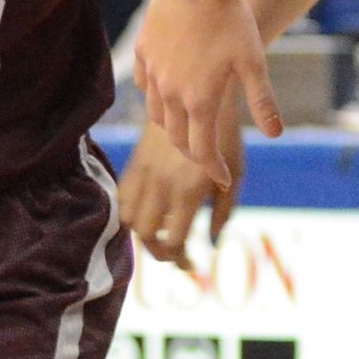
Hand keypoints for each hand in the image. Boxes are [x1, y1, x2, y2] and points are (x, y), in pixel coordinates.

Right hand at [119, 119, 241, 267]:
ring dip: (143, 235)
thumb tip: (214, 241)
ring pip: (130, 220)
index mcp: (189, 190)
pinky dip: (130, 213)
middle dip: (160, 253)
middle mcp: (163, 185)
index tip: (190, 265)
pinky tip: (148, 213)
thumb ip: (224, 210)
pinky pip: (122, 197)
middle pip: (147, 236)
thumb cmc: (228, 135)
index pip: (176, 240)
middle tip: (175, 254)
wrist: (201, 93)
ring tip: (161, 236)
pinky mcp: (135, 161)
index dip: (182, 259)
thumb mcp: (237, 172)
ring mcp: (145, 173)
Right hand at [134, 0, 282, 189]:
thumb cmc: (231, 21)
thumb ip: (262, 102)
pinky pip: (146, 87)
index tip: (221, 178)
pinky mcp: (143, 53)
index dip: (213, 168)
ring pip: (158, 116)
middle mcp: (171, 94)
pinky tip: (167, 92)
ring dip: (174, 128)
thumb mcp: (254, 63)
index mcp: (200, 101)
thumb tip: (276, 135)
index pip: (202, 151)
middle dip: (193, 154)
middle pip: (178, 138)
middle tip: (207, 158)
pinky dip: (156, 98)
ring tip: (189, 128)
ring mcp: (153, 74)